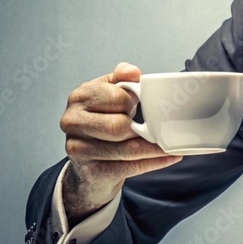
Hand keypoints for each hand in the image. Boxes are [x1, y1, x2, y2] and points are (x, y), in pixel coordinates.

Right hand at [59, 62, 181, 223]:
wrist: (88, 164)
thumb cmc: (102, 123)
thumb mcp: (108, 96)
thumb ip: (121, 80)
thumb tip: (132, 72)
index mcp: (79, 97)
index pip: (116, 96)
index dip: (132, 102)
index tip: (139, 105)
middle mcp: (72, 122)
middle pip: (119, 126)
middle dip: (142, 127)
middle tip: (153, 127)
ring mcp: (78, 149)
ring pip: (127, 149)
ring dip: (154, 147)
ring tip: (170, 143)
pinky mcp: (91, 171)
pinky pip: (129, 167)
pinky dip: (154, 162)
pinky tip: (170, 157)